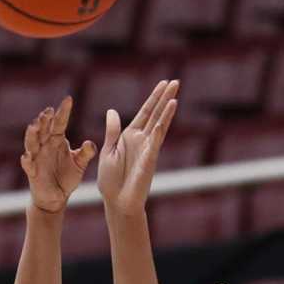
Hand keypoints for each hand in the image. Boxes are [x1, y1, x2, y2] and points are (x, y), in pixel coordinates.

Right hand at [20, 97, 95, 213]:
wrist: (56, 198)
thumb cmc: (66, 178)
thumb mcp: (79, 165)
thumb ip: (86, 153)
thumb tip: (91, 143)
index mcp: (57, 139)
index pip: (59, 122)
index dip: (63, 111)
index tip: (69, 99)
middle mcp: (45, 145)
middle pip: (43, 128)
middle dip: (45, 119)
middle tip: (48, 111)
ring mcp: (37, 157)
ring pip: (32, 142)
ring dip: (32, 133)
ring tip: (35, 126)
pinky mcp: (32, 171)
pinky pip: (27, 164)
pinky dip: (27, 160)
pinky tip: (28, 156)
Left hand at [96, 77, 178, 216]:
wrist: (116, 201)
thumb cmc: (111, 180)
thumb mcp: (107, 150)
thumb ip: (112, 131)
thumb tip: (112, 111)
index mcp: (130, 135)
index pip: (145, 112)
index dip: (154, 97)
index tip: (163, 83)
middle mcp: (142, 140)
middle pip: (156, 114)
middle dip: (165, 98)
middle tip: (176, 82)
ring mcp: (147, 149)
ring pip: (159, 125)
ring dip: (166, 111)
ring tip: (175, 96)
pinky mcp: (148, 160)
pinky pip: (155, 143)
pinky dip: (159, 131)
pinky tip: (163, 119)